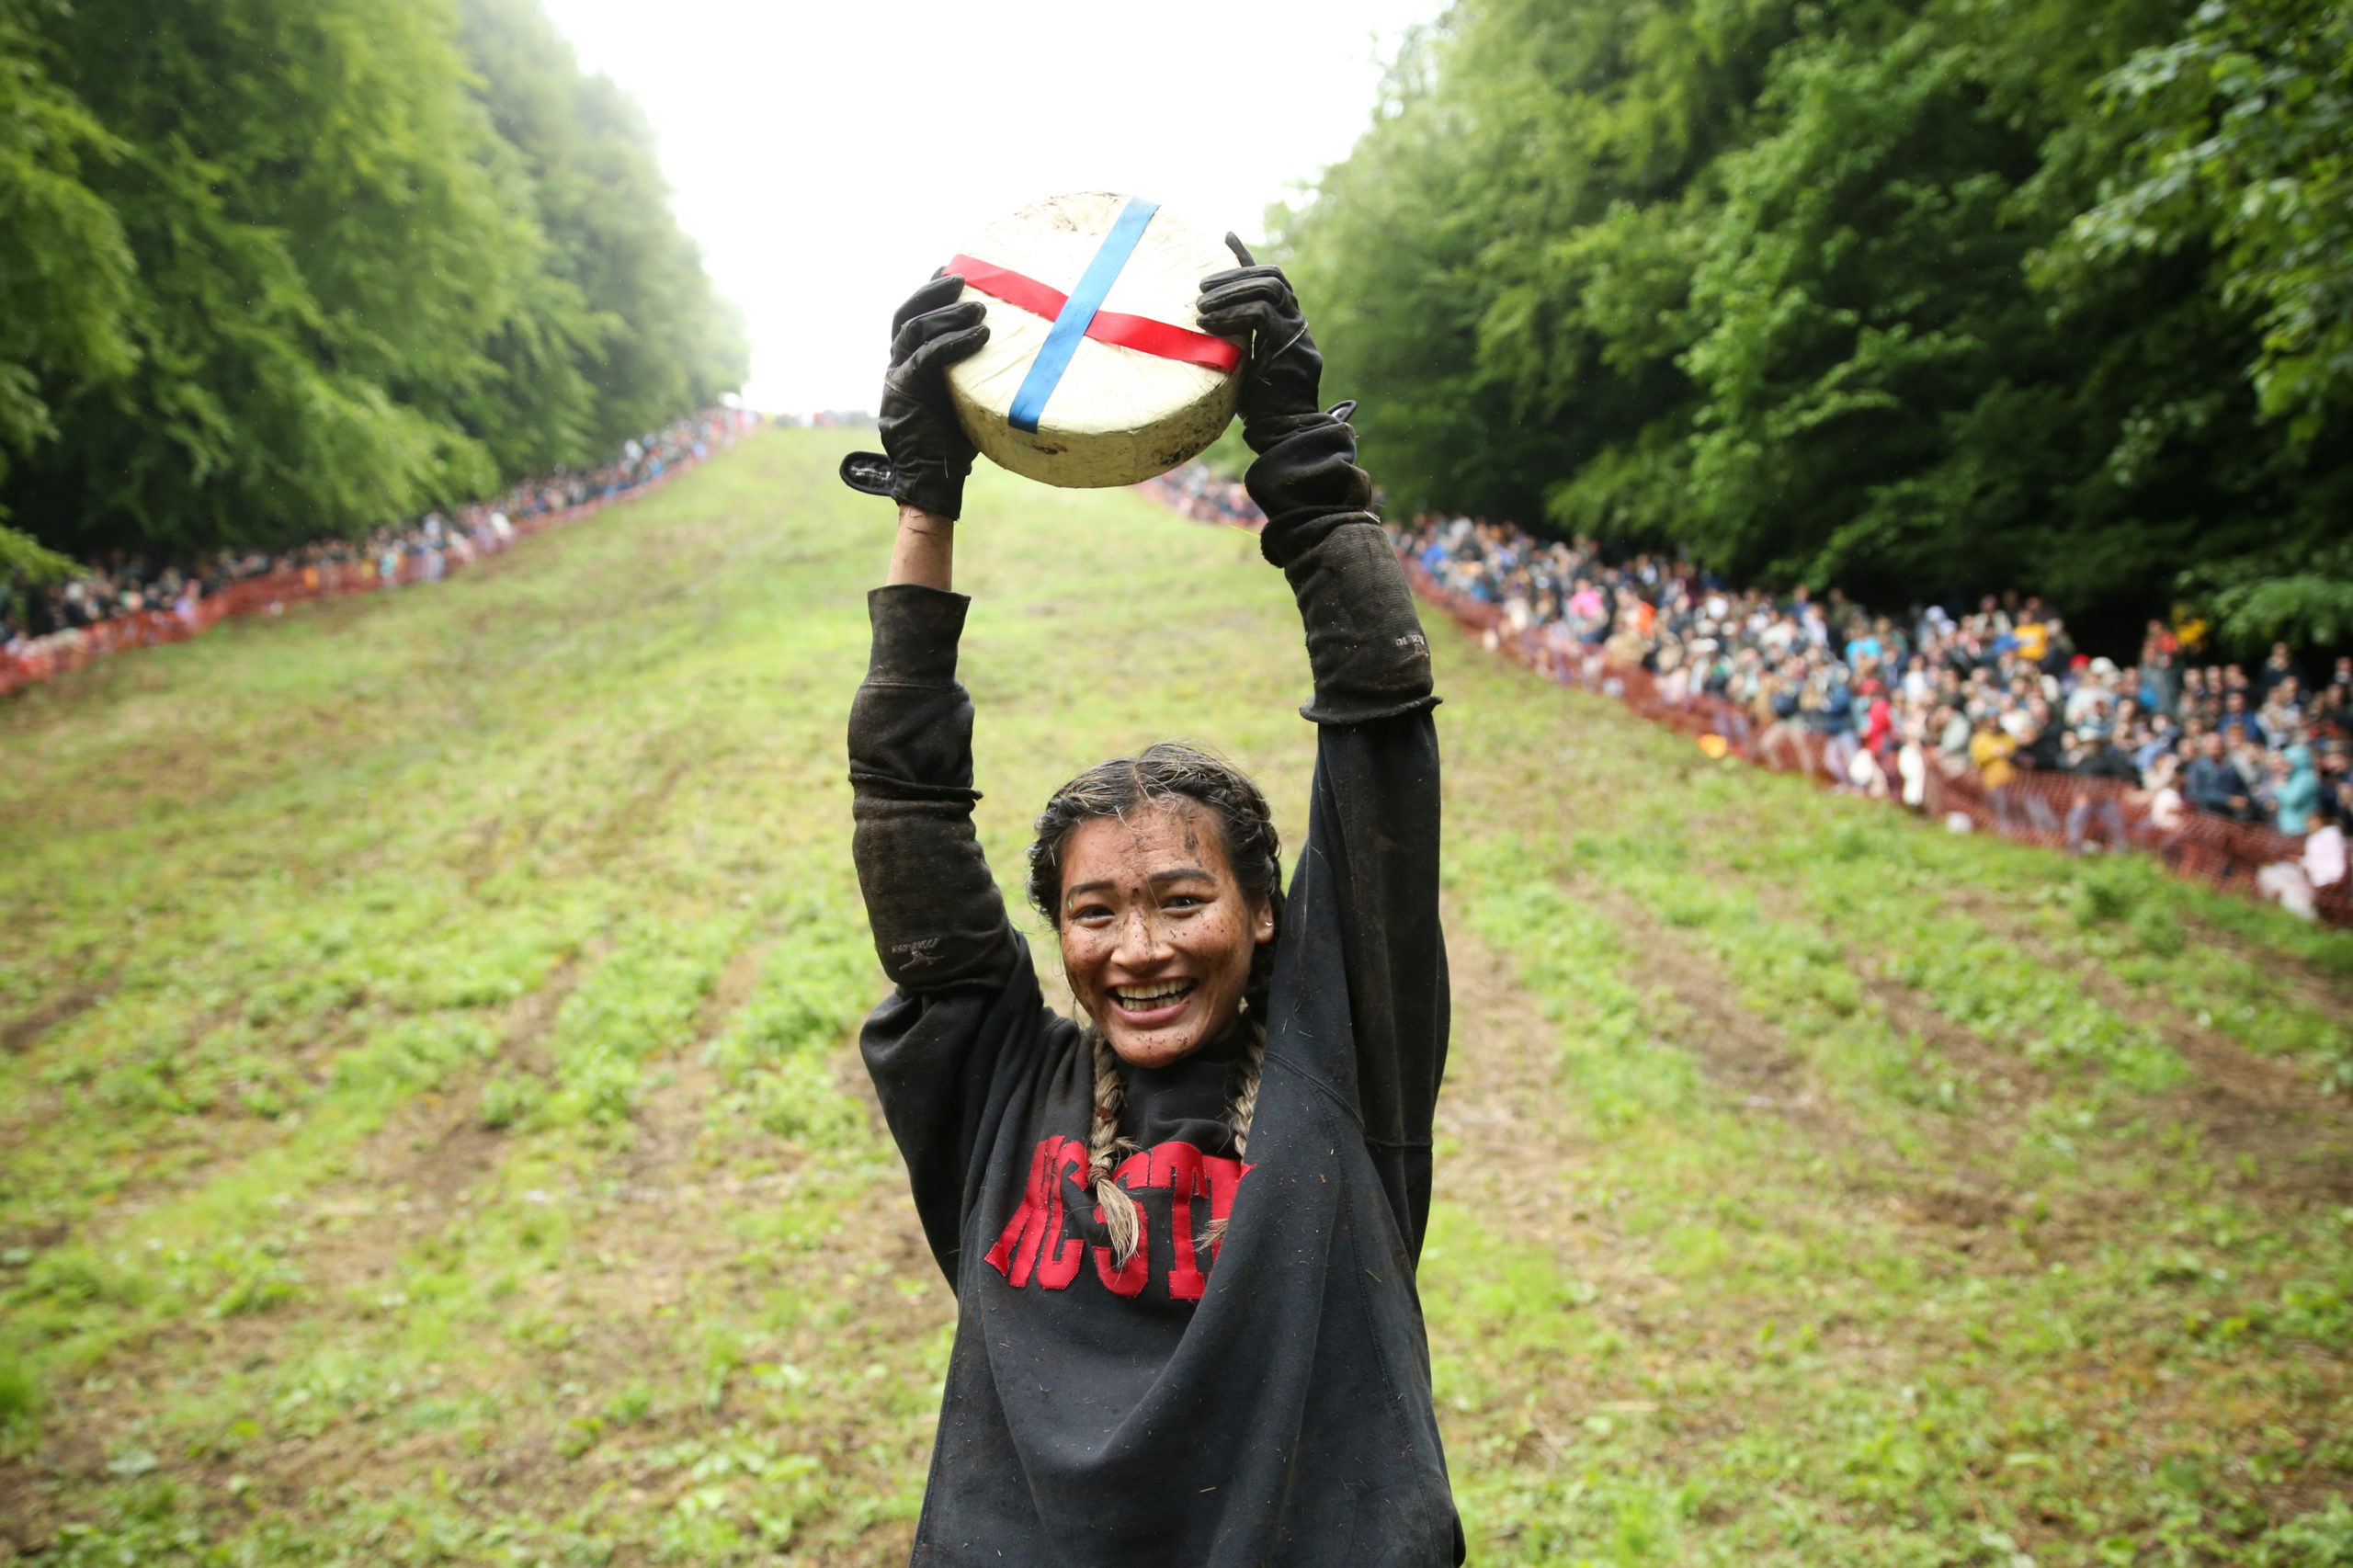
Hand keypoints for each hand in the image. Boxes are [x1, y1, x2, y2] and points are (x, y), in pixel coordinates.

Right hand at [844, 273, 989, 518]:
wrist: (932, 477)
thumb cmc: (954, 441)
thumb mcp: (963, 397)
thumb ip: (969, 373)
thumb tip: (1012, 353)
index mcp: (905, 364)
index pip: (910, 317)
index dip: (927, 292)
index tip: (948, 270)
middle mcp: (896, 366)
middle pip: (907, 314)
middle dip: (933, 292)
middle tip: (961, 277)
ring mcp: (897, 377)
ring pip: (916, 330)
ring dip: (949, 314)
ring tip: (980, 307)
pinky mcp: (905, 391)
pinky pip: (929, 356)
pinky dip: (955, 342)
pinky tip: (981, 335)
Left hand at [1196, 235, 1323, 445]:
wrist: (1285, 435)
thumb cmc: (1260, 409)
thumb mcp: (1242, 366)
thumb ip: (1236, 340)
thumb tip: (1205, 324)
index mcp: (1287, 325)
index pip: (1271, 279)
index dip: (1248, 257)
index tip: (1226, 236)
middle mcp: (1297, 324)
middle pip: (1273, 276)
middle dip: (1234, 274)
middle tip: (1200, 286)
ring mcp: (1298, 334)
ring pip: (1269, 287)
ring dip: (1229, 291)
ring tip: (1199, 307)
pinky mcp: (1291, 347)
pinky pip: (1260, 314)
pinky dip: (1230, 315)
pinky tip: (1208, 325)